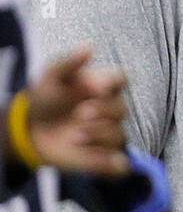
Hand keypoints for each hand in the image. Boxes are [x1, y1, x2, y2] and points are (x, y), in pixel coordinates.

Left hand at [26, 46, 129, 176]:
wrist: (31, 130)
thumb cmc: (47, 99)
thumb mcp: (51, 76)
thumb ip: (68, 62)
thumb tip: (89, 47)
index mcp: (103, 87)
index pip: (121, 80)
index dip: (113, 85)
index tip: (96, 88)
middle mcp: (111, 110)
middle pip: (121, 109)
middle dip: (103, 112)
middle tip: (80, 114)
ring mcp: (109, 133)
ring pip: (120, 136)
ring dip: (100, 136)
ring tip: (74, 136)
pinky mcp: (105, 157)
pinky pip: (119, 163)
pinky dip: (110, 162)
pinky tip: (90, 154)